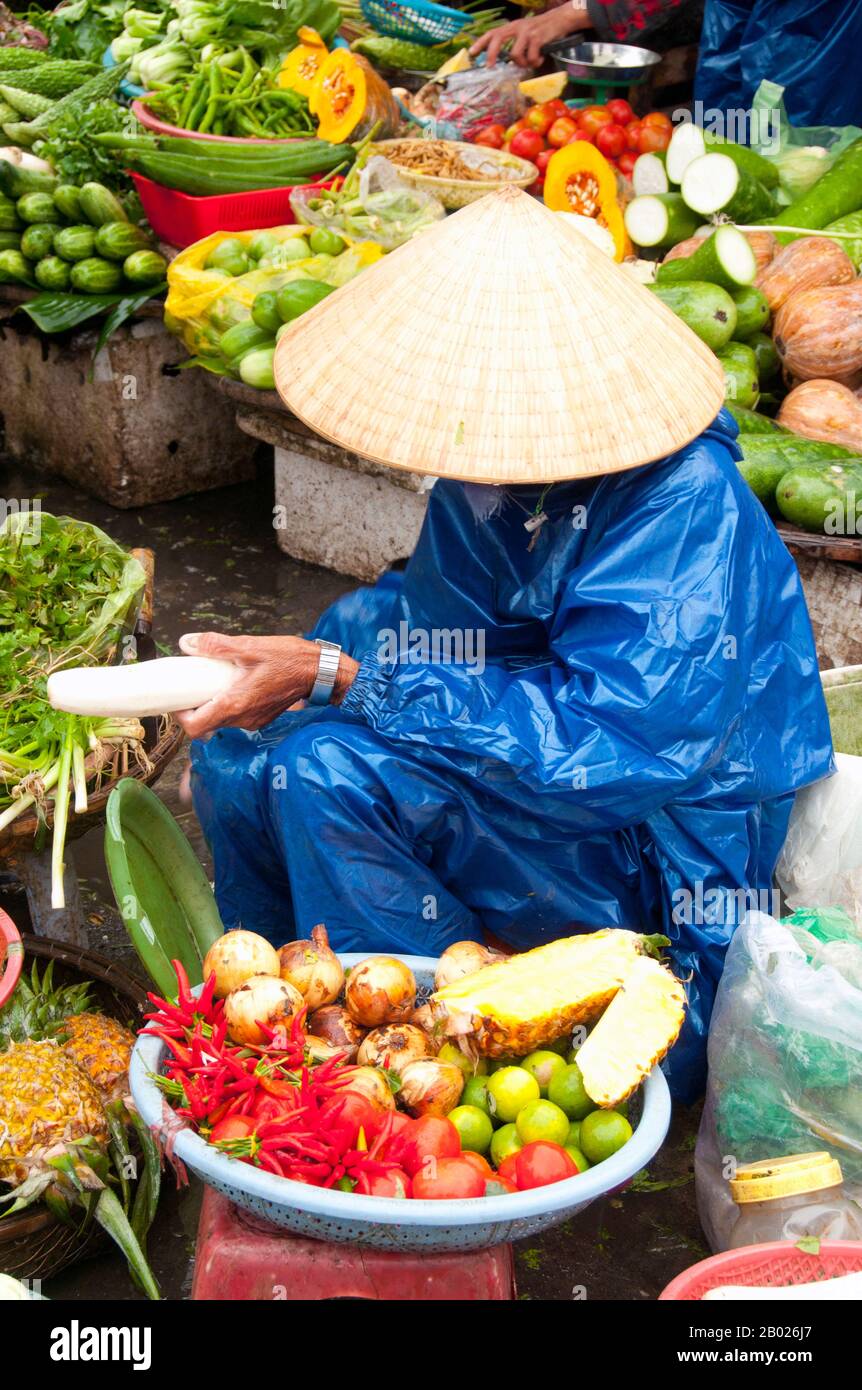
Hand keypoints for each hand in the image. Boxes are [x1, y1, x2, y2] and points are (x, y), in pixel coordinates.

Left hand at [174, 632, 358, 738]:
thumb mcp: (250, 646)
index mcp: (236, 704)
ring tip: (213, 680)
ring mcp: (254, 720)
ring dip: (213, 703)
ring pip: (222, 720)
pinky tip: (233, 683)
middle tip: (193, 684)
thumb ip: (216, 646)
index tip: (178, 699)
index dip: (181, 717)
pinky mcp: (262, 717)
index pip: (196, 728)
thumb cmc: (290, 659)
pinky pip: (237, 716)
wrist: (321, 672)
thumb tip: (187, 642)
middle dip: (195, 706)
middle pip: (207, 724)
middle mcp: (243, 718)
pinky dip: (229, 703)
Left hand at [470, 3, 588, 67]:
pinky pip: (530, 57)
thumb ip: (514, 45)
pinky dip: (535, 62)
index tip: (471, 54)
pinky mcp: (537, 37)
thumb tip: (508, 64)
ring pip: (515, 54)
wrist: (560, 20)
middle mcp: (516, 27)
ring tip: (531, 63)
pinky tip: (540, 59)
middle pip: (497, 39)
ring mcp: (526, 32)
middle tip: (490, 67)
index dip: (480, 43)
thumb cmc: (541, 31)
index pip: (492, 33)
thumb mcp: (524, 35)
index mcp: (511, 27)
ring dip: (522, 64)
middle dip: (491, 54)